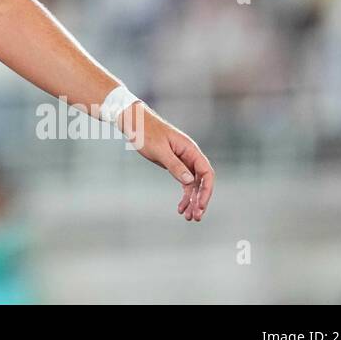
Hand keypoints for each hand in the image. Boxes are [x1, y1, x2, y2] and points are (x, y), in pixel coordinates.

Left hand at [120, 102, 214, 221]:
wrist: (133, 121)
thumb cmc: (145, 132)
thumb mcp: (159, 150)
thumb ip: (174, 165)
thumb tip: (189, 181)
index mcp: (190, 149)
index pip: (207, 172)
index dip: (207, 190)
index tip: (200, 205)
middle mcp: (190, 155)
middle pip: (202, 181)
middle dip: (200, 200)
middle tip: (195, 217)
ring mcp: (183, 160)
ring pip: (193, 184)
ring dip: (192, 201)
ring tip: (188, 217)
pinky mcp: (174, 164)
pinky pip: (184, 182)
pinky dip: (184, 195)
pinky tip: (180, 207)